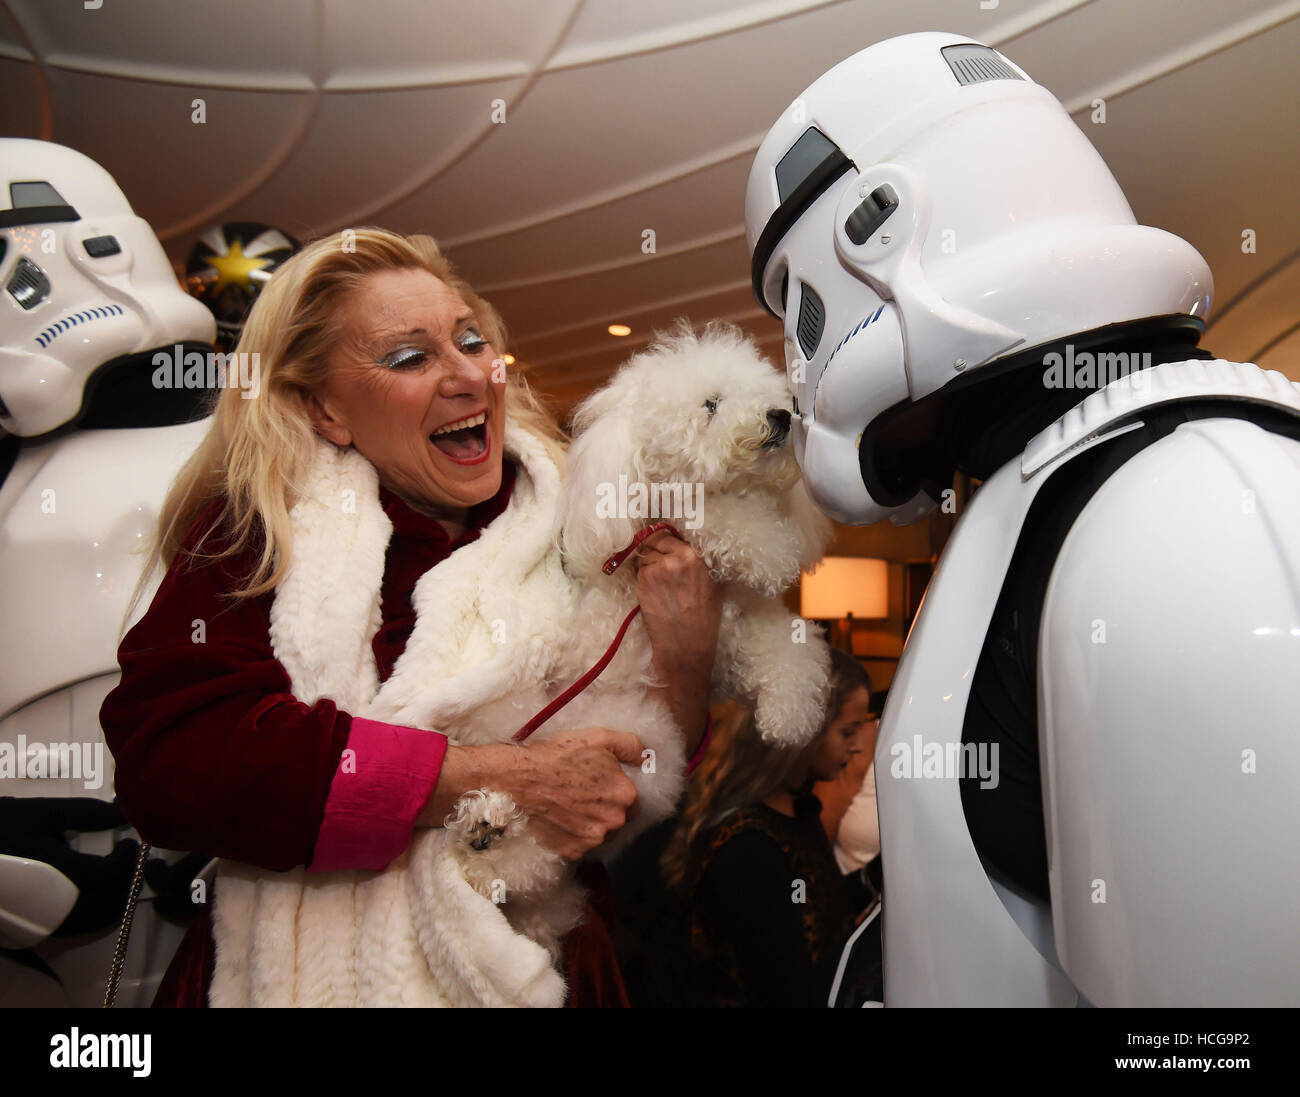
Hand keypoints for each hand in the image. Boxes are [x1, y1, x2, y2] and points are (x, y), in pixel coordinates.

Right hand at [421, 728, 642, 859]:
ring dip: (590, 824)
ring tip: (568, 806)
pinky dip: (572, 835)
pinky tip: (558, 818)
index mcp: (625, 795)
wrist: (517, 780)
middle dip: (605, 809)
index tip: (599, 785)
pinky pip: (579, 846)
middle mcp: (613, 822)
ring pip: (599, 834)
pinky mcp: (570, 852)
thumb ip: (630, 746)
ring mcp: (591, 841)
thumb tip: (645, 757)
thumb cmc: (556, 756)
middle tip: (581, 794)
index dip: (616, 791)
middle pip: (617, 820)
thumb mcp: (598, 738)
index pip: (633, 801)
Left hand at [633, 529, 721, 751]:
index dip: (664, 541)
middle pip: (655, 538)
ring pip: (643, 553)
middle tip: (657, 571)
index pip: (672, 532)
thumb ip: (698, 561)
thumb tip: (680, 542)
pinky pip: (637, 568)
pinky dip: (640, 577)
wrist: (686, 647)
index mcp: (701, 555)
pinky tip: (651, 593)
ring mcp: (661, 566)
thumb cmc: (702, 620)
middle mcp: (682, 555)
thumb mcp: (713, 584)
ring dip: (645, 564)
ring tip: (658, 586)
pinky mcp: (645, 578)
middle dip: (652, 550)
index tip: (660, 547)